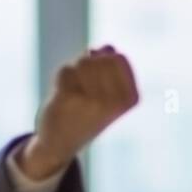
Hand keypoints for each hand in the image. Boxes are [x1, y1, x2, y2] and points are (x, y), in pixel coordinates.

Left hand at [16, 46, 138, 178]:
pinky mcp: (70, 98)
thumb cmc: (84, 112)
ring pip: (83, 61)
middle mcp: (116, 100)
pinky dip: (60, 77)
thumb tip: (107, 48)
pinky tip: (61, 95)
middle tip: (81, 86)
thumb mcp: (106, 90)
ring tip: (72, 91)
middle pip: (101, 56)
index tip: (96, 82)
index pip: (118, 58)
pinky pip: (66, 70)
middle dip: (87, 63)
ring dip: (74, 70)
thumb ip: (111, 64)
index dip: (102, 61)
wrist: (61, 143)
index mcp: (131, 98)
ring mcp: (94, 99)